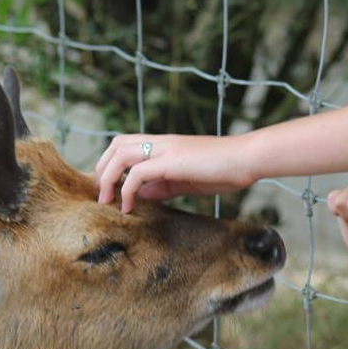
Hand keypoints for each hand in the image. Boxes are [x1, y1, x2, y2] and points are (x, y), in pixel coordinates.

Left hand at [95, 134, 255, 212]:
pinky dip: (127, 190)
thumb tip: (142, 194)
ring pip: (120, 154)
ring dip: (108, 179)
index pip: (125, 144)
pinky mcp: (171, 161)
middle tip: (101, 194)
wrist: (246, 159)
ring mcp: (165, 149)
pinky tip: (129, 207)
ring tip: (106, 201)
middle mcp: (161, 142)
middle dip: (102, 168)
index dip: (111, 163)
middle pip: (117, 144)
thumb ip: (164, 185)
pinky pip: (137, 173)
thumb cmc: (224, 170)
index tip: (108, 188)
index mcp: (165, 144)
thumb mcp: (187, 180)